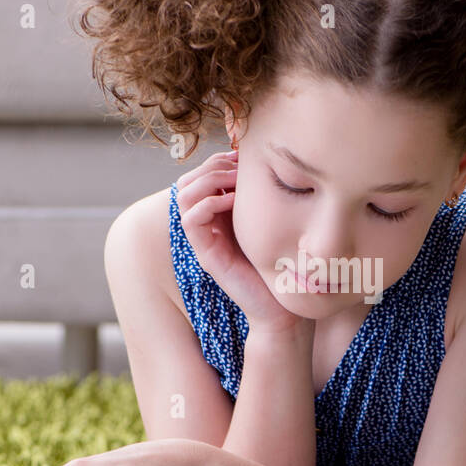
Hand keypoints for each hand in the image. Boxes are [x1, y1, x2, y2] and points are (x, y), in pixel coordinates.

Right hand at [175, 148, 304, 333]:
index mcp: (219, 215)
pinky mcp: (207, 255)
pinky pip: (191, 219)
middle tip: (239, 168)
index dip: (218, 160)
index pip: (200, 174)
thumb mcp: (272, 220)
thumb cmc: (282, 263)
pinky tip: (235, 201)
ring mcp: (204, 240)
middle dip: (212, 166)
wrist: (282, 306)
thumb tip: (262, 164)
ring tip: (235, 182)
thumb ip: (261, 196)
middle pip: (188, 180)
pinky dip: (210, 203)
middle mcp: (207, 226)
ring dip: (209, 180)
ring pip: (184, 195)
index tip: (243, 159)